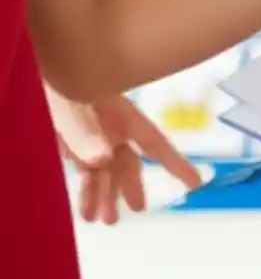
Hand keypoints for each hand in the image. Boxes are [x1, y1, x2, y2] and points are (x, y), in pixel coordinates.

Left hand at [45, 87, 203, 224]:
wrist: (46, 57)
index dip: (176, 165)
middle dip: (131, 186)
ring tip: (104, 221)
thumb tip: (101, 161)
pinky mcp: (71, 137)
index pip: (155, 143)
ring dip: (104, 195)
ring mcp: (91, 132)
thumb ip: (81, 131)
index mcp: (120, 116)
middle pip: (127, 161)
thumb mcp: (67, 102)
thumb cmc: (60, 74)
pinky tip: (84, 206)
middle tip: (139, 208)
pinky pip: (83, 167)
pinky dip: (84, 188)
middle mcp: (110, 126)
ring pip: (104, 169)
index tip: (196, 183)